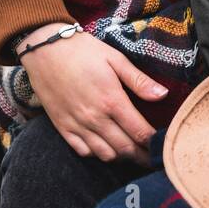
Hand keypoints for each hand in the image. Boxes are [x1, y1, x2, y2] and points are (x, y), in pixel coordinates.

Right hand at [17, 23, 167, 163]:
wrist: (44, 50)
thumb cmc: (83, 50)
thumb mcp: (115, 59)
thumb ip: (139, 80)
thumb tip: (163, 95)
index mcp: (112, 101)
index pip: (140, 133)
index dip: (154, 144)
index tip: (164, 148)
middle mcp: (95, 118)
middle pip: (125, 149)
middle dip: (142, 156)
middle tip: (152, 158)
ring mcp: (77, 125)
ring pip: (105, 154)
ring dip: (121, 157)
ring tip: (131, 152)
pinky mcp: (62, 127)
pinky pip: (83, 151)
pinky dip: (97, 154)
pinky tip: (105, 147)